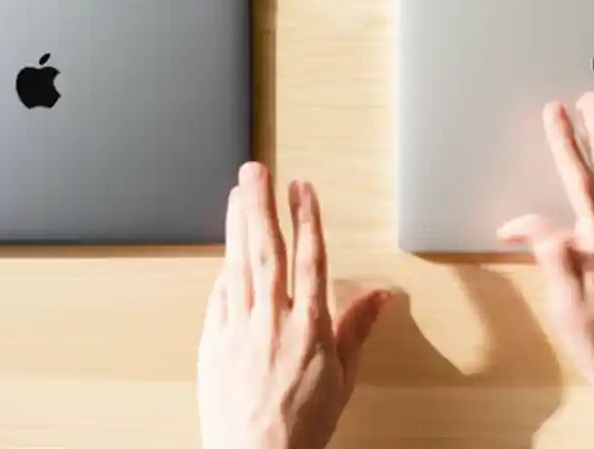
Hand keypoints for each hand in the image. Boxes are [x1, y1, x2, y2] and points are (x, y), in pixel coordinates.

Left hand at [198, 163, 387, 448]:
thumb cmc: (302, 425)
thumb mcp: (342, 379)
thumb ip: (355, 330)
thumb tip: (378, 295)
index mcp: (310, 328)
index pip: (310, 258)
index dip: (307, 218)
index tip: (302, 188)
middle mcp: (273, 321)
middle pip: (267, 249)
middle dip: (261, 204)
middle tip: (256, 171)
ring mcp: (239, 329)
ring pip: (239, 263)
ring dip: (238, 223)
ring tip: (238, 192)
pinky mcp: (214, 341)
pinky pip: (220, 295)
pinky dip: (225, 267)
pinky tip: (226, 248)